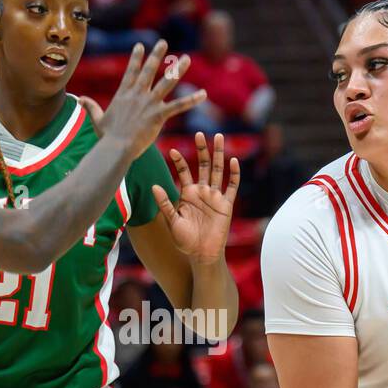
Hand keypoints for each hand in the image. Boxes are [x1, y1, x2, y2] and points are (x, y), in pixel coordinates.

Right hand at [99, 41, 205, 162]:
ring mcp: (148, 103)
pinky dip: (191, 100)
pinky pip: (178, 106)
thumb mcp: (98, 120)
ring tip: (187, 58)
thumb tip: (78, 100)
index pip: (131, 72)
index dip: (136, 58)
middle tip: (163, 42)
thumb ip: (90, 108)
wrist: (116, 148)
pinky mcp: (158, 115)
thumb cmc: (107, 137)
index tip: (141, 45)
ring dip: (178, 70)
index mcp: (124, 95)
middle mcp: (137, 95)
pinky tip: (203, 94)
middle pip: (149, 70)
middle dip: (156, 55)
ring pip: (166, 83)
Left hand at [153, 132, 238, 265]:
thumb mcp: (171, 221)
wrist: (201, 254)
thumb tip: (154, 186)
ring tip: (219, 137)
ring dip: (219, 154)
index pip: (183, 172)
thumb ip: (165, 203)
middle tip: (199, 133)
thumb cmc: (184, 240)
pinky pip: (231, 186)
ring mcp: (215, 197)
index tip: (173, 150)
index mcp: (187, 194)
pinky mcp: (226, 204)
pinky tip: (233, 161)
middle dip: (201, 149)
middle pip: (203, 165)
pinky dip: (233, 174)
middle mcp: (202, 192)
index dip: (179, 161)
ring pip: (218, 170)